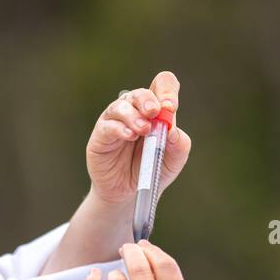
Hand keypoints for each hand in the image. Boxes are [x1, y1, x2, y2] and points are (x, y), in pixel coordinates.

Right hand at [86, 71, 192, 208]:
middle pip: (140, 93)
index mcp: (156, 111)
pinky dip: (120, 128)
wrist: (131, 194)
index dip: (168, 90)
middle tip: (155, 112)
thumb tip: (172, 128)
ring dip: (134, 115)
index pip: (162, 85)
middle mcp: (134, 111)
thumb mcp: (174, 159)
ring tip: (144, 129)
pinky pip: (108, 125)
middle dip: (149, 100)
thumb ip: (178, 143)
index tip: (171, 107)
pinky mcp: (101, 135)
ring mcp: (116, 121)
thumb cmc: (153, 171)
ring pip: (122, 106)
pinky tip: (130, 135)